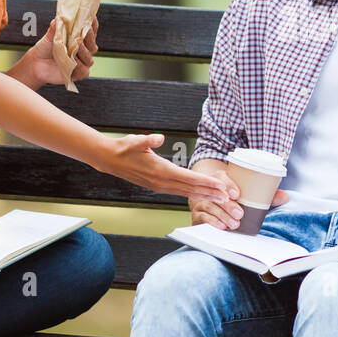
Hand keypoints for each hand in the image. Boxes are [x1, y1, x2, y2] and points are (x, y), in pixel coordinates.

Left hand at [26, 16, 97, 87]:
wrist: (36, 64)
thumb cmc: (45, 48)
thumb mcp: (49, 36)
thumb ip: (55, 28)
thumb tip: (57, 19)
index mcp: (79, 37)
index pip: (91, 28)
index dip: (92, 24)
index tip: (89, 19)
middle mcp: (84, 49)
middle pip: (92, 44)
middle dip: (89, 37)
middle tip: (83, 32)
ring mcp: (82, 61)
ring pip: (89, 58)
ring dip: (82, 52)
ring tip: (74, 48)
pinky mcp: (79, 73)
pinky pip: (84, 70)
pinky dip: (78, 66)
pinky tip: (71, 62)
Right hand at [102, 133, 232, 203]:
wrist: (109, 159)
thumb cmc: (124, 148)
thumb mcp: (136, 140)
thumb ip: (148, 140)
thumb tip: (159, 138)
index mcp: (160, 171)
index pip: (188, 178)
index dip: (205, 182)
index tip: (220, 185)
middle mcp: (162, 182)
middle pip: (191, 189)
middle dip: (210, 193)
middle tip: (228, 197)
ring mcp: (160, 186)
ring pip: (186, 192)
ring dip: (203, 195)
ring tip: (220, 198)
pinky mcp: (158, 186)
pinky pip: (179, 192)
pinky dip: (192, 194)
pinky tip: (201, 194)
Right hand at [187, 159, 291, 229]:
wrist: (210, 198)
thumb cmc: (233, 195)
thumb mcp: (247, 192)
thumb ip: (265, 194)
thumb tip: (285, 197)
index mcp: (221, 178)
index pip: (223, 178)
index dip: (229, 185)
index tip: (237, 194)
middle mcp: (210, 189)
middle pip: (217, 196)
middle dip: (228, 205)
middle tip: (240, 214)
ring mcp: (202, 201)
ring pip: (210, 207)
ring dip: (222, 216)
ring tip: (234, 224)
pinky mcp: (198, 214)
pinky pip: (203, 218)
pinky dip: (212, 222)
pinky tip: (221, 227)